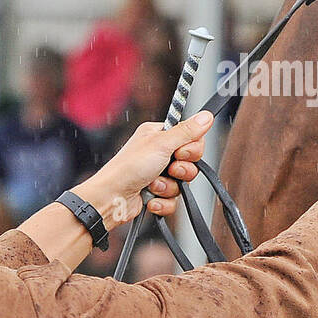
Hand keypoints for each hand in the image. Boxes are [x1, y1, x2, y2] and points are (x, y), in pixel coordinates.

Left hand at [81, 111, 214, 226]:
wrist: (111, 199)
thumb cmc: (128, 168)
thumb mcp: (161, 144)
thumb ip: (186, 131)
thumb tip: (206, 116)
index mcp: (159, 135)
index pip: (192, 139)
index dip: (191, 149)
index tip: (180, 153)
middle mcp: (159, 153)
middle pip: (190, 163)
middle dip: (181, 171)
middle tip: (169, 168)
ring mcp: (157, 174)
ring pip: (182, 183)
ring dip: (169, 187)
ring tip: (153, 184)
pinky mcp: (155, 193)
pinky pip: (173, 200)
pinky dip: (163, 201)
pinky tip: (150, 198)